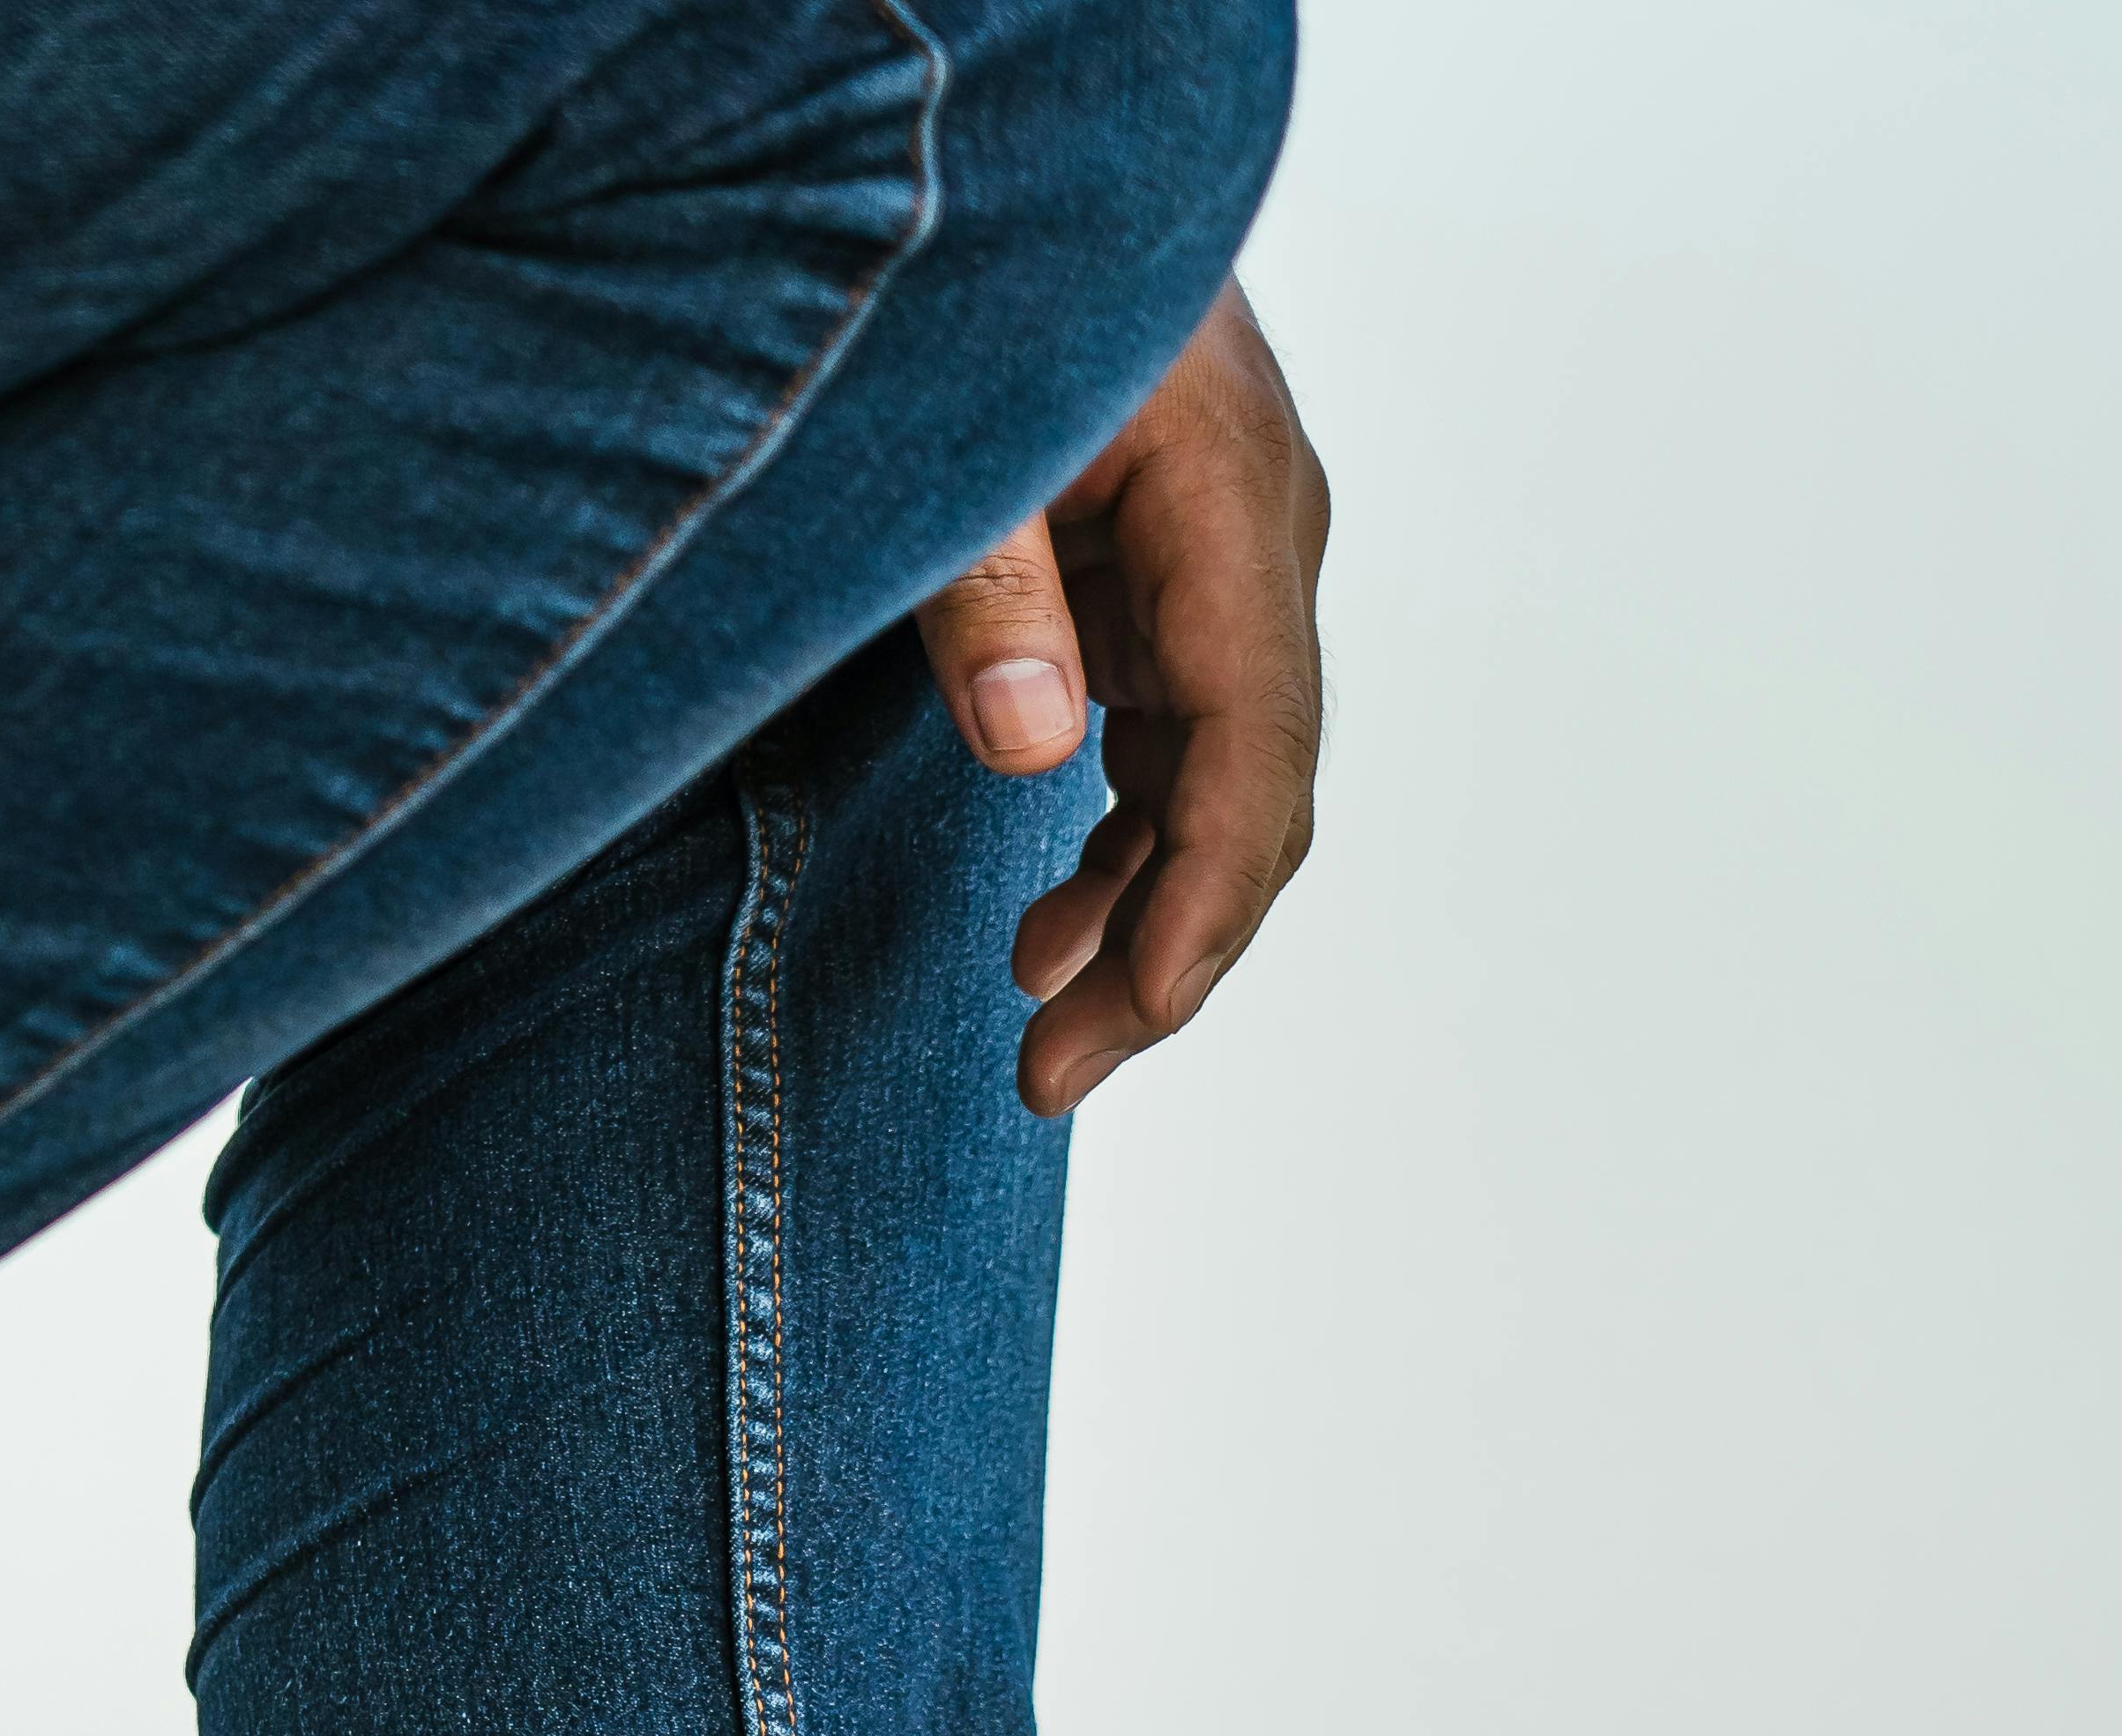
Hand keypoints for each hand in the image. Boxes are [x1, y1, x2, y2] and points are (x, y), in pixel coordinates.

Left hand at [908, 284, 1328, 1116]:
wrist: (1026, 166)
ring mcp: (1220, 565)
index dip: (1200, 913)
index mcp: (1235, 508)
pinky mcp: (1166, 577)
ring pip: (1217, 789)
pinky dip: (1120, 849)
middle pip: (1253, 801)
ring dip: (1139, 919)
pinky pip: (1174, 747)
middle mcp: (1258, 544)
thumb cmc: (990, 277)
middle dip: (1164, 956)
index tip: (1124, 1023)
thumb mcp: (967, 432)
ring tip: (1039, 1028)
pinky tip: (1049, 925)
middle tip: (1047, 1077)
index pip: (1254, 758)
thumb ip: (989, 582)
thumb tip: (1030, 747)